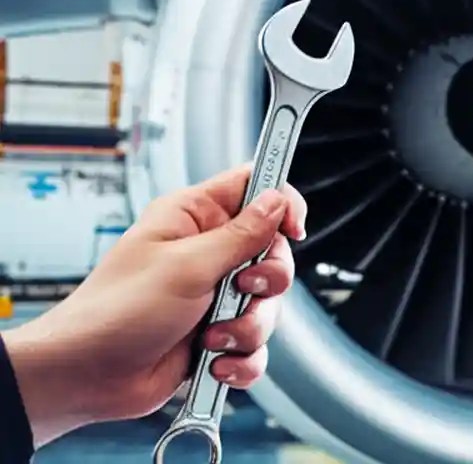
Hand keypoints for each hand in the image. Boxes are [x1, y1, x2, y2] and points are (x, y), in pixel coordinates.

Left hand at [1, 165, 305, 446]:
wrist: (87, 377)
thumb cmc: (116, 312)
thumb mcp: (186, 265)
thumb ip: (240, 234)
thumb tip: (277, 201)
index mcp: (193, 218)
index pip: (253, 187)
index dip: (282, 201)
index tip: (294, 227)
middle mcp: (208, 253)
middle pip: (274, 251)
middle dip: (268, 280)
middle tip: (242, 288)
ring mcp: (214, 295)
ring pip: (269, 303)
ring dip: (249, 326)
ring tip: (214, 337)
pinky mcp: (217, 335)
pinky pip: (256, 344)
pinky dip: (242, 358)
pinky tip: (215, 362)